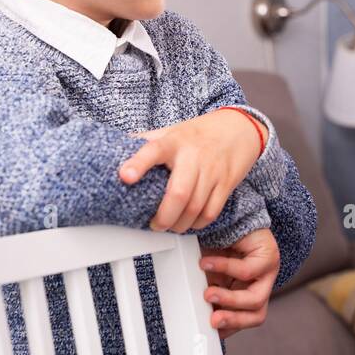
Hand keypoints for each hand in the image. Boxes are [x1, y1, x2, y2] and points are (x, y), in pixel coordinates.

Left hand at [118, 108, 266, 233]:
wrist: (239, 128)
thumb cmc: (200, 133)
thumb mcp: (172, 131)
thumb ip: (147, 141)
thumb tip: (115, 148)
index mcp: (174, 142)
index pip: (153, 150)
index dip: (138, 164)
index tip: (125, 176)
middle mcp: (194, 156)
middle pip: (179, 193)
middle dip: (164, 217)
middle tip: (155, 224)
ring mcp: (212, 171)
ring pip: (195, 207)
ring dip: (180, 224)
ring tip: (171, 226)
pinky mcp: (226, 183)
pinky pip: (212, 211)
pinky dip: (199, 223)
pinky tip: (191, 223)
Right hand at [198, 228, 279, 339]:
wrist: (223, 212)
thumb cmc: (213, 243)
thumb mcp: (206, 274)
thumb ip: (204, 290)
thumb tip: (190, 313)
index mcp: (247, 291)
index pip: (246, 318)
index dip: (231, 328)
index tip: (209, 332)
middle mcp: (260, 283)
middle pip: (257, 314)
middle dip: (233, 321)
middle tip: (212, 321)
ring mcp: (268, 271)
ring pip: (256, 298)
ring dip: (229, 300)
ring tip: (207, 294)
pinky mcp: (269, 255)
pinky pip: (248, 271)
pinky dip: (223, 269)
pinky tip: (205, 264)